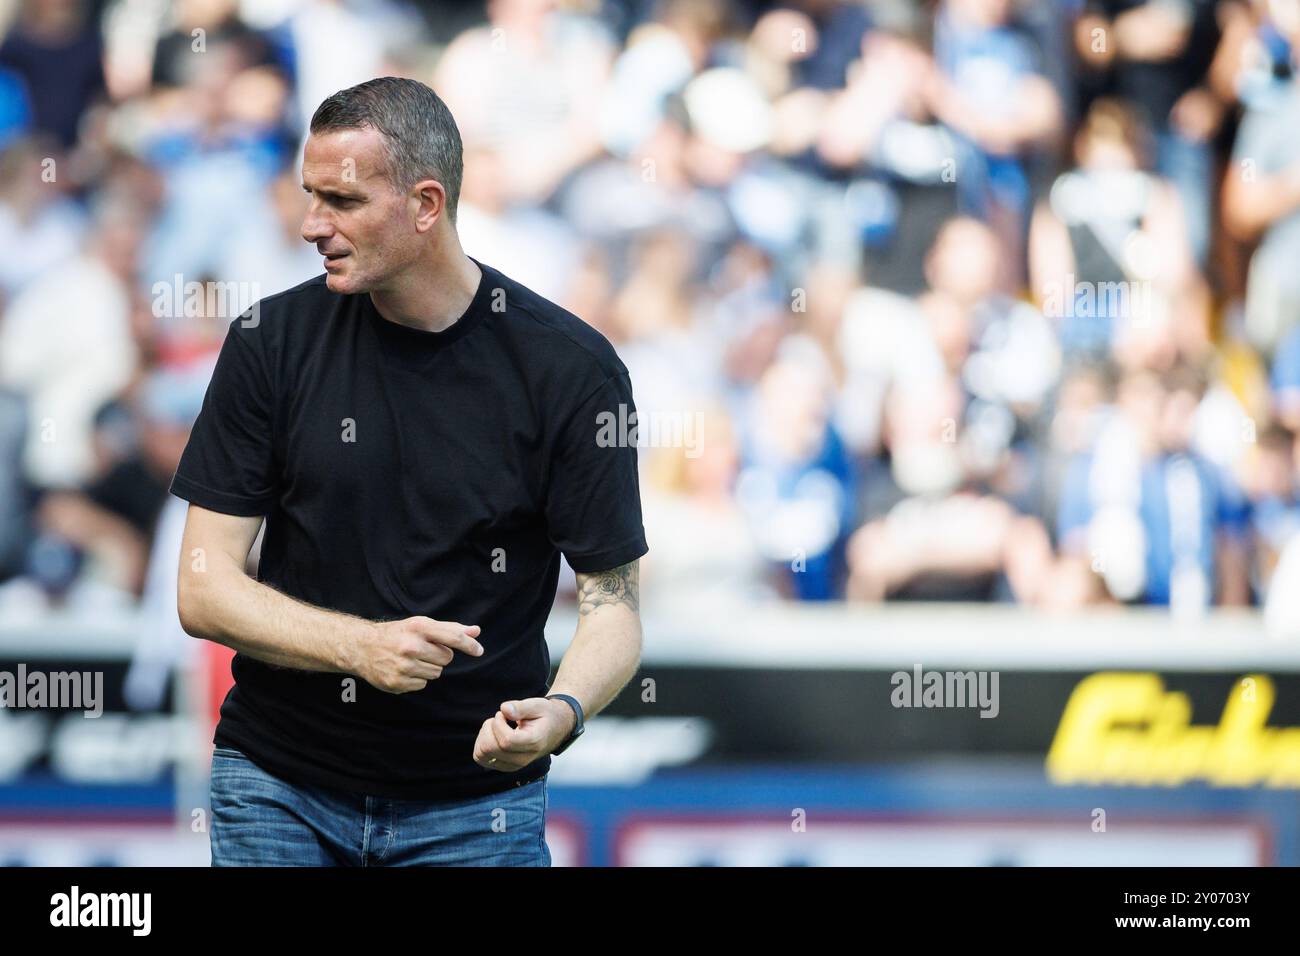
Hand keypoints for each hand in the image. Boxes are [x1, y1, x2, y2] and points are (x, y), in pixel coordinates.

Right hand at [354, 617, 482, 693]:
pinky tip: (403, 670)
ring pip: (436, 673)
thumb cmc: (397, 634)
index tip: (479, 650)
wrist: (363, 648)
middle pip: (446, 658)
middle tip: (423, 650)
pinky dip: (417, 679)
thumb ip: (450, 629)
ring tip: (411, 659)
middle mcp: (411, 647)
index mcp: (418, 628)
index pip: (453, 638)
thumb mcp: (421, 625)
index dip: (469, 645)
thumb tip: (476, 631)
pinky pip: (422, 684)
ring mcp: (403, 667)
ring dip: (428, 668)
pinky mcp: (397, 683)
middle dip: (439, 655)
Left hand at [473, 697, 575, 771]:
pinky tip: (494, 735)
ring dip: (484, 735)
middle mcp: (522, 759)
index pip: (506, 741)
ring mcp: (512, 765)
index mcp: (533, 743)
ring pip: (482, 754)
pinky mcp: (504, 766)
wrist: (555, 730)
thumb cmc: (545, 716)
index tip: (503, 713)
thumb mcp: (538, 705)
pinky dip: (482, 743)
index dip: (498, 723)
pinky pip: (480, 758)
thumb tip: (504, 709)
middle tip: (500, 718)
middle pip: (490, 748)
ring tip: (498, 726)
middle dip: (489, 728)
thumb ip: (521, 707)